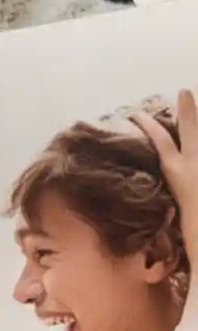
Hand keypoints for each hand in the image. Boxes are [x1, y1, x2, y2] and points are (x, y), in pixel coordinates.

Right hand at [132, 89, 197, 248]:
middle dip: (189, 111)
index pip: (163, 144)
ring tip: (193, 103)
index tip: (139, 115)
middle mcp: (197, 167)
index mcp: (182, 177)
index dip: (151, 127)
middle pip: (192, 131)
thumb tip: (169, 239)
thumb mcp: (183, 231)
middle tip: (185, 91)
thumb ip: (177, 224)